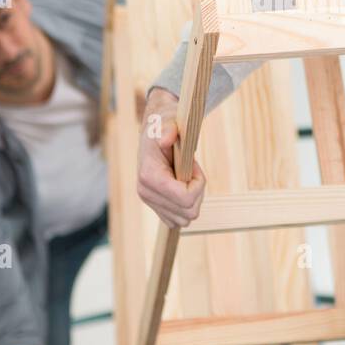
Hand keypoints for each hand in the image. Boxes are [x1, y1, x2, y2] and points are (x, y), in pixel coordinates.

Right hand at [137, 87, 206, 228]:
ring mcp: (149, 202)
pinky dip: (185, 207)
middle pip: (188, 212)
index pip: (185, 198)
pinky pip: (177, 221)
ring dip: (193, 200)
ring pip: (185, 219)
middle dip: (197, 191)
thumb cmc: (163, 127)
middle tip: (191, 170)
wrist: (153, 135)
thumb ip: (169, 130)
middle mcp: (146, 193)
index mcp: (149, 176)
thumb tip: (166, 139)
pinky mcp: (155, 207)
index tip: (193, 166)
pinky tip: (182, 187)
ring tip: (187, 178)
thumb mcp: (169, 123)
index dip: (198, 184)